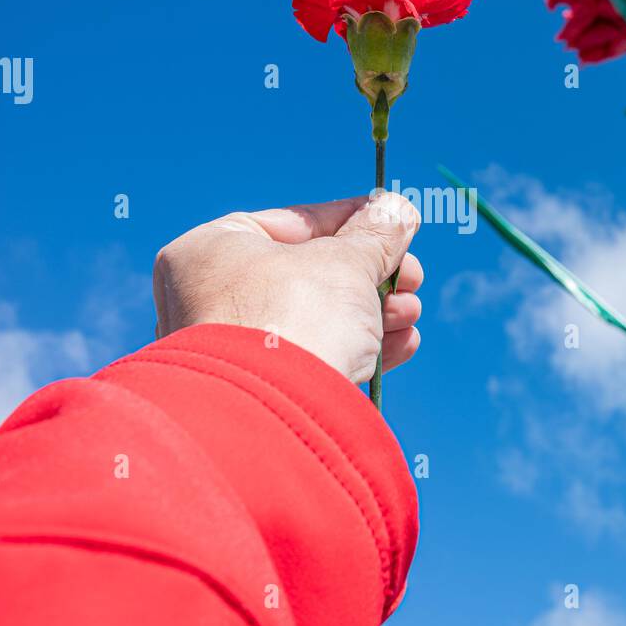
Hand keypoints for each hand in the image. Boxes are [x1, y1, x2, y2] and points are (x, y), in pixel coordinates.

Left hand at [153, 193, 422, 384]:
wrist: (273, 416)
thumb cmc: (297, 315)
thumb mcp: (346, 263)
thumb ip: (374, 236)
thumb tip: (397, 209)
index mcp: (213, 249)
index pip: (293, 223)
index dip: (352, 220)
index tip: (394, 221)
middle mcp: (211, 298)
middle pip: (311, 274)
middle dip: (373, 276)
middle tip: (414, 277)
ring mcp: (233, 350)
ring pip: (318, 319)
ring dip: (376, 313)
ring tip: (410, 314)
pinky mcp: (260, 392)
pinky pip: (315, 358)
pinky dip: (360, 349)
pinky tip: (402, 345)